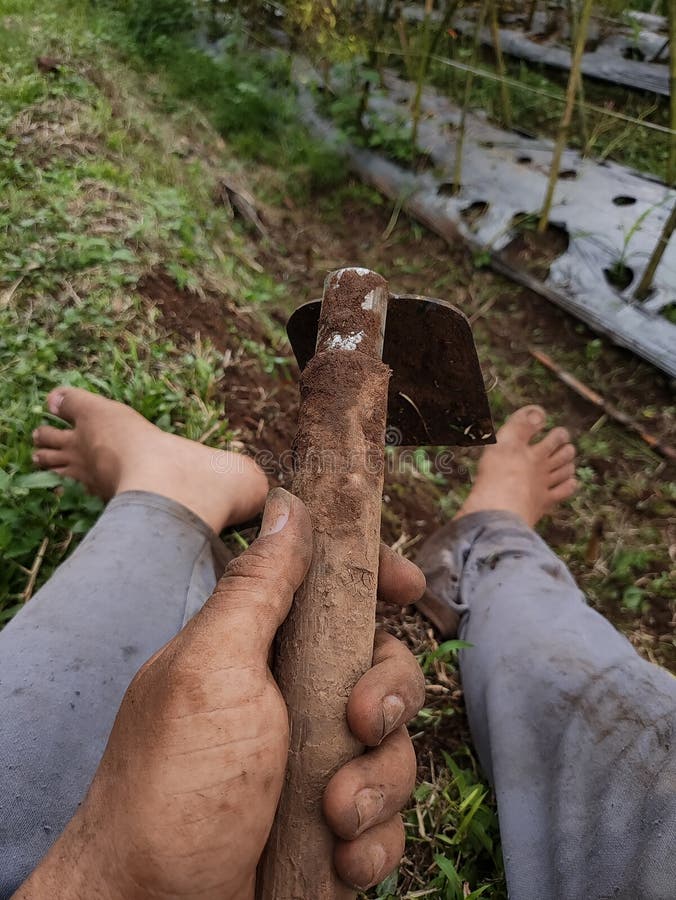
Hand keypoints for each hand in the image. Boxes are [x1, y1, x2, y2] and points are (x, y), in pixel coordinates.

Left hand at [17, 489, 425, 899]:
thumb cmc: (172, 786)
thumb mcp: (214, 669)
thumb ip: (259, 588)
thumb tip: (288, 506)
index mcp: (261, 649)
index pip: (334, 593)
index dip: (378, 580)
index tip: (408, 584)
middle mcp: (292, 700)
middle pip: (386, 667)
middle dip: (388, 697)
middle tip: (357, 725)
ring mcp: (313, 764)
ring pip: (396, 747)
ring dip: (376, 785)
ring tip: (332, 817)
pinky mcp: (329, 826)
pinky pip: (388, 817)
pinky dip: (372, 840)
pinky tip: (337, 859)